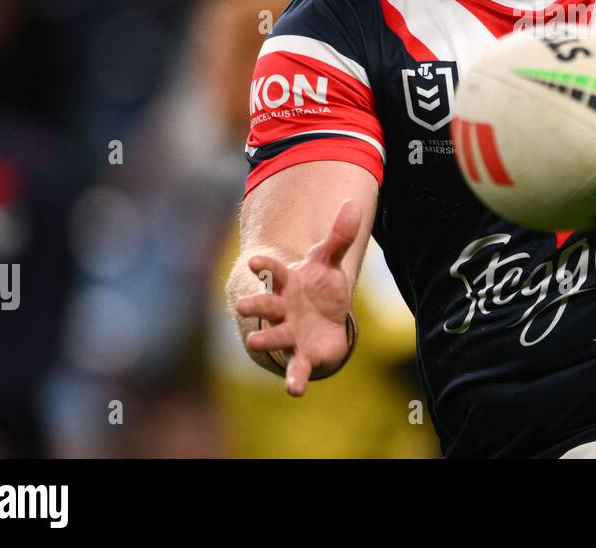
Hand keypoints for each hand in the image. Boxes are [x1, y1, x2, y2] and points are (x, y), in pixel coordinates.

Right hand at [237, 199, 358, 395]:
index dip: (264, 266)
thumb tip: (353, 205)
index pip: (273, 271)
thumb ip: (339, 237)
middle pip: (266, 306)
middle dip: (255, 306)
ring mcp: (290, 333)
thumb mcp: (329, 261)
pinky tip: (295, 390)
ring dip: (265, 340)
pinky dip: (295, 379)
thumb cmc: (320, 287)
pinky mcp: (303, 355)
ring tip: (253, 342)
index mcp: (288, 283)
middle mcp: (283, 309)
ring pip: (274, 337)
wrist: (325, 320)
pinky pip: (297, 369)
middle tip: (241, 306)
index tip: (254, 261)